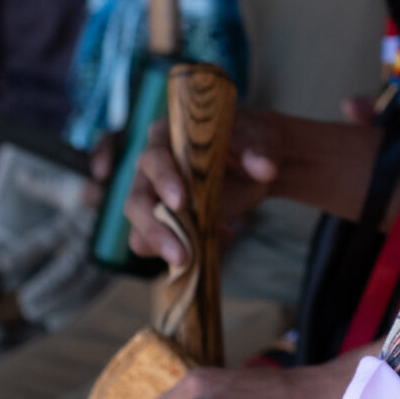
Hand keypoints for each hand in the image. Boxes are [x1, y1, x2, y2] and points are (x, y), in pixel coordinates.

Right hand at [125, 108, 281, 259]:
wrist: (258, 164)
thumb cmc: (252, 142)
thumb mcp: (261, 138)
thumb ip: (259, 151)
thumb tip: (263, 168)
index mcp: (167, 137)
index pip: (154, 159)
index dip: (163, 180)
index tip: (180, 203)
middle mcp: (153, 170)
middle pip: (136, 201)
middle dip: (155, 229)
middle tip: (181, 254)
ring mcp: (156, 200)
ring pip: (140, 230)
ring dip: (161, 249)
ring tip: (191, 260)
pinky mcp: (168, 224)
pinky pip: (161, 246)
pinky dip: (185, 252)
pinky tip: (223, 239)